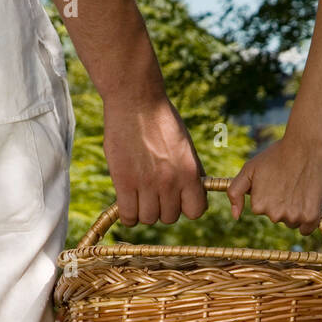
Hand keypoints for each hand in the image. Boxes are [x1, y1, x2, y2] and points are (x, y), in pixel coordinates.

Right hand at [103, 92, 205, 226]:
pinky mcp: (124, 182)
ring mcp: (146, 184)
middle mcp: (170, 182)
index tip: (178, 199)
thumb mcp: (185, 145)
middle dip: (163, 208)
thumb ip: (191, 171)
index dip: (186, 207)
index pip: (196, 211)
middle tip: (154, 192)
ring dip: (144, 211)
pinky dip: (128, 215)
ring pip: (148, 219)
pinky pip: (128, 216)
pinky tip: (127, 201)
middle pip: (169, 217)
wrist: (135, 101)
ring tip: (140, 195)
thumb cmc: (161, 120)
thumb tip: (196, 193)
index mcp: (189, 173)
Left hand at [227, 131, 321, 234]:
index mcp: (259, 206)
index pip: (264, 209)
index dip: (271, 194)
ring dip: (297, 210)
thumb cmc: (277, 154)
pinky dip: (309, 219)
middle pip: (279, 217)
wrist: (306, 144)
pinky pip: (307, 228)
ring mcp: (294, 216)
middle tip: (290, 182)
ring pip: (293, 222)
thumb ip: (234, 192)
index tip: (277, 180)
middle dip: (283, 203)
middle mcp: (275, 215)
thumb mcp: (249, 169)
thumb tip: (235, 216)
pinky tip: (309, 201)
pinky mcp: (311, 215)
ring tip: (300, 187)